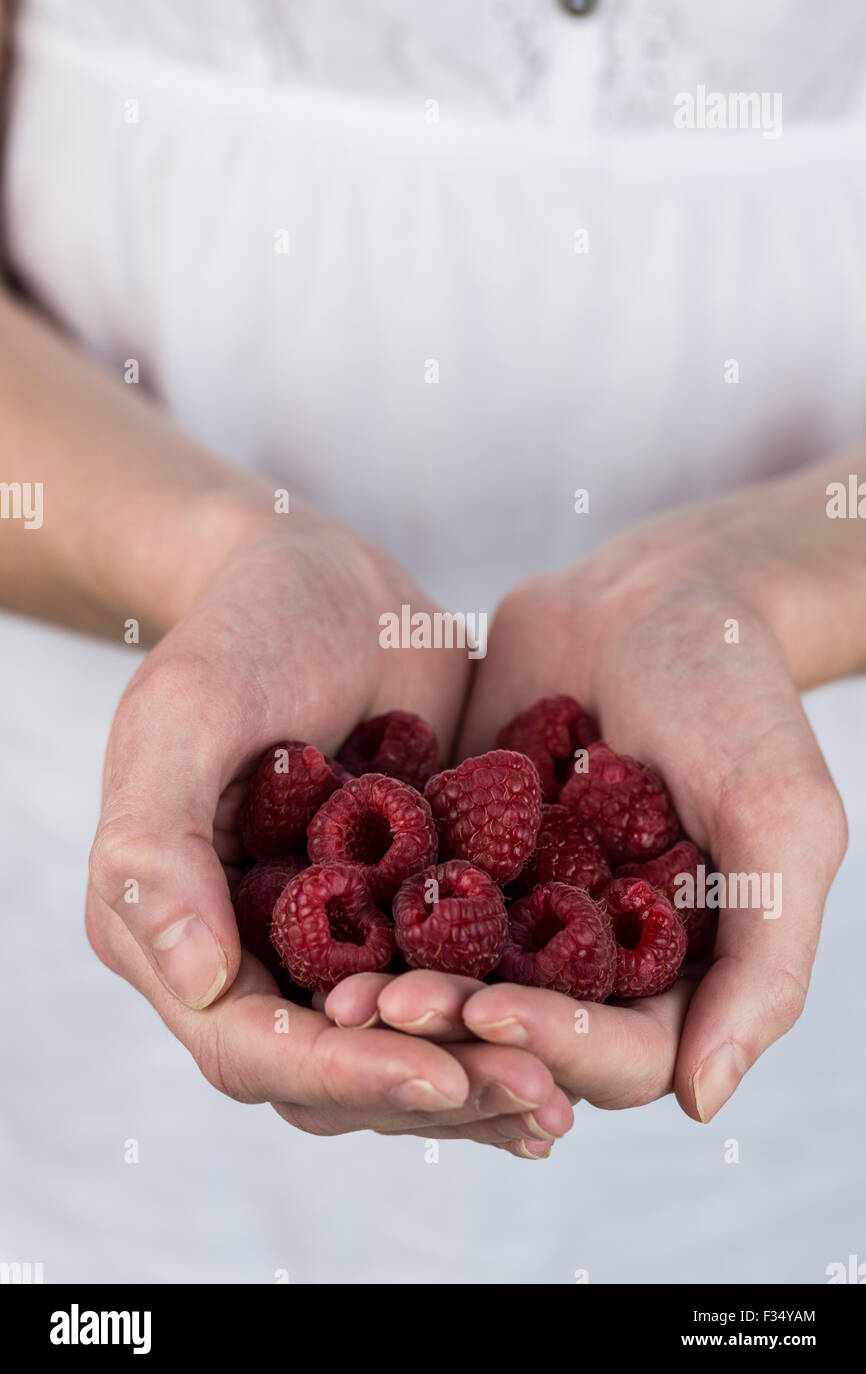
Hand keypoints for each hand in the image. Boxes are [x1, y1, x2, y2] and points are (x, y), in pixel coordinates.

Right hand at [85, 500, 568, 1152]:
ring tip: (568, 1090)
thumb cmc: (242, 631)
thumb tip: (195, 980)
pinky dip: (506, 1027)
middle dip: (432, 1089)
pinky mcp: (406, 917)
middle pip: (334, 1072)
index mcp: (174, 931)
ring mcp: (334, 944)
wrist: (332, 581)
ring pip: (401, 1048)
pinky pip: (454, 991)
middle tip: (538, 1092)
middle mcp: (251, 958)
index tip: (438, 1074)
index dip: (340, 1072)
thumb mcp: (185, 716)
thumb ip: (157, 848)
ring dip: (481, 1072)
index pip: (247, 1044)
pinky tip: (578, 1050)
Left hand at [331, 489, 847, 1122]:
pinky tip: (317, 908)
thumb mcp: (782, 822)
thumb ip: (764, 961)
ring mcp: (518, 910)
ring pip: (454, 980)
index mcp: (675, 976)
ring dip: (401, 993)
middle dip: (456, 1028)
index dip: (554, 1044)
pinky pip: (412, 901)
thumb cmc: (737, 699)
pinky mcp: (458, 857)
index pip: (617, 1054)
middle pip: (520, 1031)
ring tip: (338, 989)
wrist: (653, 593)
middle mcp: (591, 960)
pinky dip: (369, 916)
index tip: (490, 1008)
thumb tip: (704, 1104)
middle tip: (385, 1007)